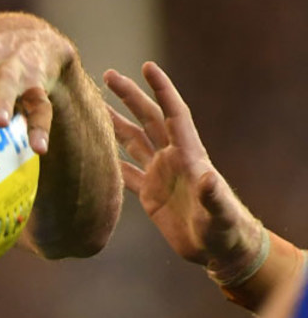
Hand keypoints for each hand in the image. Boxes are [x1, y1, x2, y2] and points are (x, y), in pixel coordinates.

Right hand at [103, 62, 262, 269]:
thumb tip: (207, 178)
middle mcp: (172, 158)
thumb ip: (213, 195)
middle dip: (129, 96)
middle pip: (147, 119)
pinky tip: (91, 153)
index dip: (162, 90)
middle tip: (107, 75)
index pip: (173, 114)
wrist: (218, 250)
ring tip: (92, 107)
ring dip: (113, 123)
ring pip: (132, 140)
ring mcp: (159, 174)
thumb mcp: (221, 212)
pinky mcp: (150, 193)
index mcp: (188, 155)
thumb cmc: (226, 229)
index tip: (147, 67)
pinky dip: (109, 161)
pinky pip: (125, 171)